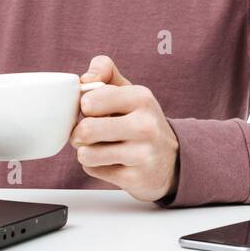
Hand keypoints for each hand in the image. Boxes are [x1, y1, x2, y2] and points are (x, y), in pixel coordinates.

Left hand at [71, 54, 178, 202]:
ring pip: (86, 153)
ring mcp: (142, 154)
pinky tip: (112, 162)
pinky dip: (95, 167)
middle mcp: (145, 125)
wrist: (171, 160)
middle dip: (78, 133)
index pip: (89, 100)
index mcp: (141, 98)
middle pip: (86, 129)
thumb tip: (84, 79)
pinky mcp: (135, 179)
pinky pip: (92, 170)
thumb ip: (105, 71)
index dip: (84, 107)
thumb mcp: (128, 90)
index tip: (93, 110)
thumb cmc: (140, 121)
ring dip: (86, 151)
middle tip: (87, 133)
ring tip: (100, 148)